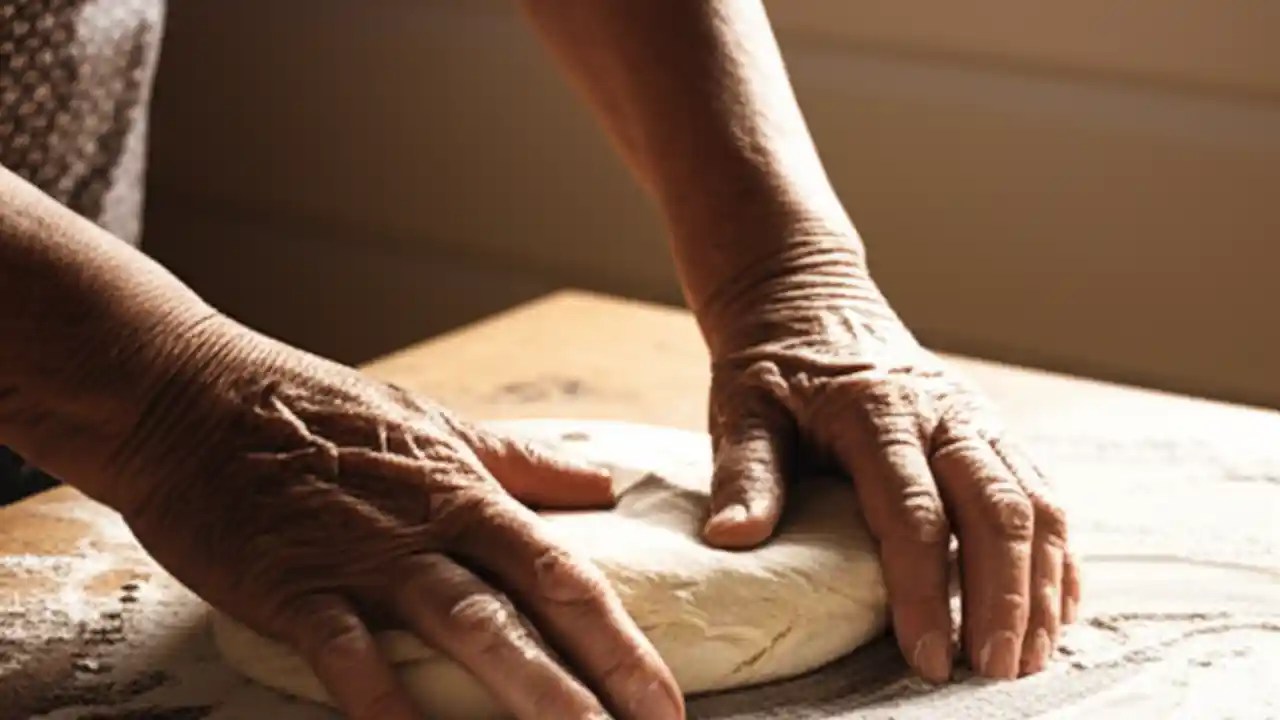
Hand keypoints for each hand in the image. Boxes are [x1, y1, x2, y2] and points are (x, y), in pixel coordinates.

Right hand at [110, 320, 682, 719]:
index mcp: (469, 495)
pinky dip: (383, 700)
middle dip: (598, 682)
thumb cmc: (319, 411)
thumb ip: (522, 464)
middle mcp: (431, 532)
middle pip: (532, 613)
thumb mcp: (434, 426)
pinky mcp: (292, 587)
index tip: (666, 702)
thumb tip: (603, 488)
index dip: (624, 642)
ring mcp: (363, 562)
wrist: (193, 395)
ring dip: (527, 692)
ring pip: (464, 630)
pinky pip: (346, 654)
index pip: (565, 576)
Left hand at [696, 239, 1079, 682]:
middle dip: (1005, 599)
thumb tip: (732, 538)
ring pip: (1036, 504)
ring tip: (1029, 658)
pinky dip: (1057, 554)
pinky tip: (1057, 609)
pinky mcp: (993, 432)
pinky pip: (1043, 493)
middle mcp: (945, 415)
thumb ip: (744, 471)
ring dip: (1041, 585)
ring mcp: (978, 421)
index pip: (914, 514)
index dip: (925, 591)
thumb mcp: (742, 407)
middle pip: (998, 511)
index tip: (928, 660)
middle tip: (997, 674)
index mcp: (878, 412)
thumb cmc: (771, 365)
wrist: (809, 303)